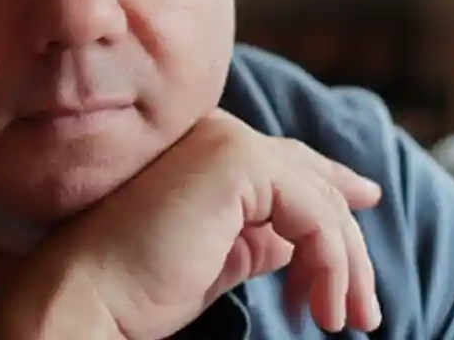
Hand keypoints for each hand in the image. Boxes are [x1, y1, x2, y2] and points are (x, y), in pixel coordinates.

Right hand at [0, 109, 382, 338]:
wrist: (89, 294)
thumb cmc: (136, 288)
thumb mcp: (216, 261)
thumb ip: (258, 241)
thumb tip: (300, 244)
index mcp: (205, 149)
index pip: (286, 162)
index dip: (332, 189)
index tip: (363, 223)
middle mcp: (217, 132)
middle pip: (312, 182)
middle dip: (348, 249)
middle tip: (364, 311)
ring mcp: (227, 141)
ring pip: (321, 201)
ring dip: (345, 266)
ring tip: (343, 320)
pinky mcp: (238, 162)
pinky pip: (314, 214)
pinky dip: (331, 264)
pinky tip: (324, 307)